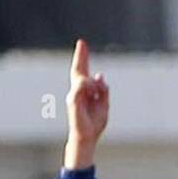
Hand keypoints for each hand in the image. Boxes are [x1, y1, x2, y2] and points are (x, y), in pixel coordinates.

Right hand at [64, 38, 108, 168]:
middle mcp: (77, 91)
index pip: (83, 72)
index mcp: (85, 91)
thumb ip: (103, 91)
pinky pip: (82, 85)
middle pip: (78, 70)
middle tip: (82, 42)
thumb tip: (100, 75)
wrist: (88, 136)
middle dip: (80, 56)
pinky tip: (94, 93)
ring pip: (84, 79)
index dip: (82, 58)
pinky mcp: (73, 99)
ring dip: (94, 85)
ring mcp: (74, 94)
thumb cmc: (95, 123)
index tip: (82, 44)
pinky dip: (90, 87)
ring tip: (97, 94)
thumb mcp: (104, 105)